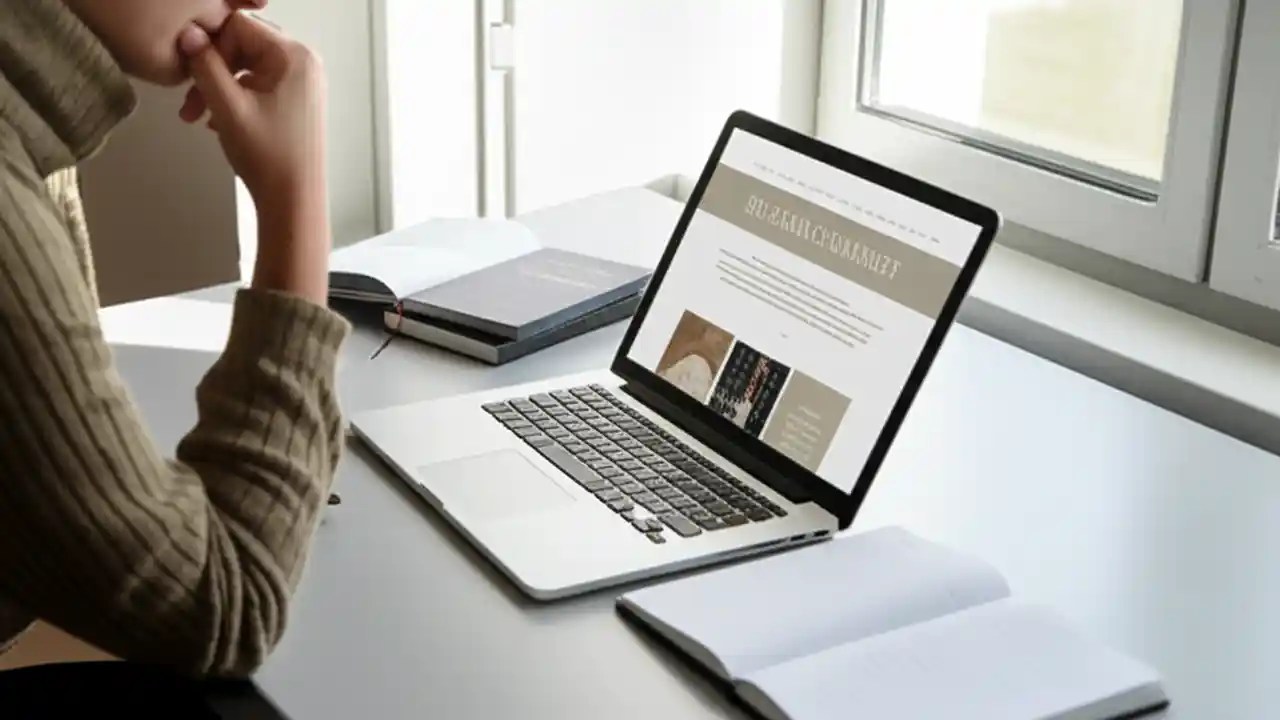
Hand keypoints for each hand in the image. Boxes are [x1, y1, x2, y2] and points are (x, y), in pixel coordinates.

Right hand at [177, 15, 331, 304]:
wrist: (294, 201)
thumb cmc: (268, 156)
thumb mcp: (227, 106)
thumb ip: (205, 65)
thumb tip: (189, 34)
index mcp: (294, 56)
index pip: (238, 25)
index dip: (208, 44)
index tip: (188, 71)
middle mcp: (304, 62)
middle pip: (243, 43)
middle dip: (211, 68)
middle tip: (190, 99)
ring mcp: (303, 82)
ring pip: (247, 65)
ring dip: (218, 86)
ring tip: (198, 115)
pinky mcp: (297, 100)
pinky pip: (258, 83)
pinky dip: (234, 97)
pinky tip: (218, 122)